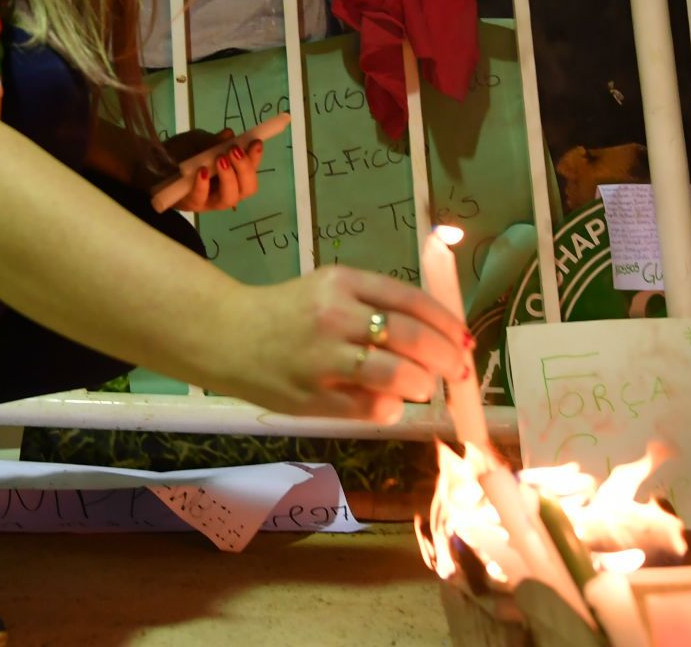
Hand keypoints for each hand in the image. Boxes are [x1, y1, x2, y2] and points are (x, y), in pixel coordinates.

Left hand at [159, 128, 263, 212]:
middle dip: (245, 169)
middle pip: (247, 189)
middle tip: (235, 151)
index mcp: (231, 176)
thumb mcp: (197, 142)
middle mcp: (224, 191)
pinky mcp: (190, 204)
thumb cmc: (178, 153)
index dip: (256, 158)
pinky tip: (202, 171)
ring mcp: (208, 201)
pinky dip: (203, 185)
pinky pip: (200, 198)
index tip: (255, 142)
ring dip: (229, 177)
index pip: (250, 170)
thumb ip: (213, 141)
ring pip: (229, 198)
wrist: (150, 163)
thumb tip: (230, 134)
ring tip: (221, 159)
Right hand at [212, 265, 470, 422]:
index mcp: (342, 282)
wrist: (227, 336)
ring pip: (395, 375)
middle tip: (457, 370)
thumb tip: (438, 333)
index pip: (409, 299)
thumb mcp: (329, 289)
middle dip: (445, 357)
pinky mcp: (314, 397)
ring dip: (421, 384)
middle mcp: (334, 316)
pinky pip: (371, 407)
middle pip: (410, 337)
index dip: (446, 322)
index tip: (463, 339)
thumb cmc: (287, 313)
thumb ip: (376, 303)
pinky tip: (388, 403)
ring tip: (422, 387)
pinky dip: (390, 408)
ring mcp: (323, 358)